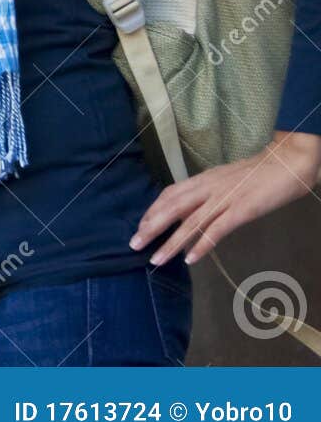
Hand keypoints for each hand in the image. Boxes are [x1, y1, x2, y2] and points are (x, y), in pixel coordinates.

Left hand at [132, 131, 320, 264]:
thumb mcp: (225, 181)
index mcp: (203, 179)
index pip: (169, 194)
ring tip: (156, 259)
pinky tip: (190, 259)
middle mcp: (208, 187)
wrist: (286, 162)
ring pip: (190, 222)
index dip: (153, 211)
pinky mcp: (242, 209)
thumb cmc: (257, 174)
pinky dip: (202, 245)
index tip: (140, 227)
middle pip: (172, 207)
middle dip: (151, 227)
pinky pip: (217, 229)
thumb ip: (207, 195)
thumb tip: (191, 215)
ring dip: (171, 242)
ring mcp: (224, 198)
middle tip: (134, 244)